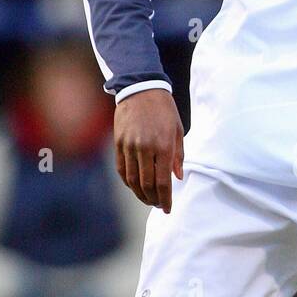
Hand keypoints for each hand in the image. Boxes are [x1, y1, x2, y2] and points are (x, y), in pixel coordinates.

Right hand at [114, 89, 183, 212]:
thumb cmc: (164, 109)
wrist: (141, 88)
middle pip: (147, 184)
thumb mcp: (178, 130)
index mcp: (163, 146)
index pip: (163, 181)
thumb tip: (177, 177)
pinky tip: (135, 187)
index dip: (165, 198)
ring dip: (140, 193)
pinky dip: (128, 181)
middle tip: (158, 204)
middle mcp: (145, 148)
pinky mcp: (119, 143)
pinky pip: (122, 168)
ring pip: (132, 179)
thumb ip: (178, 155)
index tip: (167, 208)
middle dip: (153, 199)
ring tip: (148, 199)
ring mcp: (129, 146)